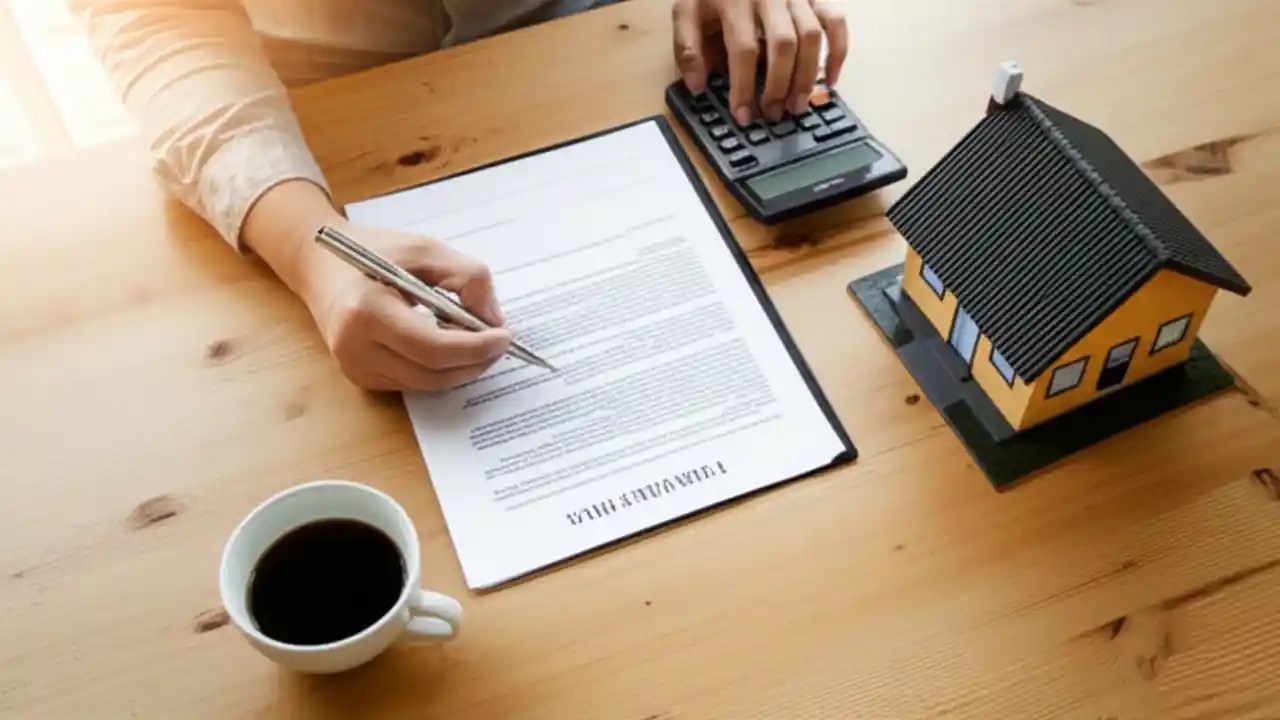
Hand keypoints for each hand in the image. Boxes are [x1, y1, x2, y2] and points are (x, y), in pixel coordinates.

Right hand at [243, 181, 512, 391]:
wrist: (321, 264)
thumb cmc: (374, 251)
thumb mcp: (425, 249)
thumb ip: (467, 277)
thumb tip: (493, 320)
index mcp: (366, 311)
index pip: (433, 347)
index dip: (475, 347)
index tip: (505, 335)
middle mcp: (355, 347)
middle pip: (433, 374)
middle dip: (475, 361)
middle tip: (500, 342)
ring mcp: (354, 368)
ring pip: (426, 385)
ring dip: (461, 369)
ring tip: (479, 343)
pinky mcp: (359, 377)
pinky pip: (412, 383)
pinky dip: (439, 370)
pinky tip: (449, 346)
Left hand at [672, 0, 847, 124]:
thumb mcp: (687, 11)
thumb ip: (687, 48)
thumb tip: (697, 87)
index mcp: (734, 1)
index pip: (743, 49)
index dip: (744, 86)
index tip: (742, 116)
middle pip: (783, 45)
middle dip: (779, 86)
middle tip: (772, 114)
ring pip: (811, 37)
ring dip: (806, 76)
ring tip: (796, 106)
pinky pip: (835, 21)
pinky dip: (838, 52)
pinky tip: (830, 79)